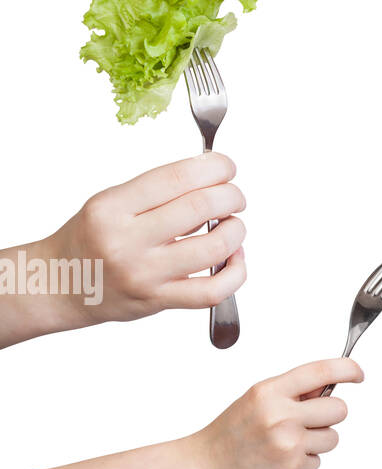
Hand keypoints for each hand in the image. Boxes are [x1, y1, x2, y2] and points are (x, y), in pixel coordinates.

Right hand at [1, 153, 245, 347]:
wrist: (59, 284)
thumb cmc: (90, 238)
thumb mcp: (111, 201)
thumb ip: (158, 190)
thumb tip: (213, 178)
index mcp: (112, 208)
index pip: (178, 177)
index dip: (216, 167)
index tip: (226, 167)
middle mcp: (126, 241)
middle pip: (201, 207)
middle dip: (232, 195)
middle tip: (233, 197)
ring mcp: (143, 274)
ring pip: (214, 248)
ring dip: (236, 230)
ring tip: (232, 225)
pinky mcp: (157, 301)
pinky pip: (213, 291)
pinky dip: (236, 272)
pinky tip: (234, 258)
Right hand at [187, 358, 362, 468]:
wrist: (203, 467)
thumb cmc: (230, 431)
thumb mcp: (258, 397)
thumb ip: (293, 389)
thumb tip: (329, 384)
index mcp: (271, 391)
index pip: (322, 371)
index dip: (348, 369)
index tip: (358, 374)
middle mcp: (281, 416)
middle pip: (339, 409)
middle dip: (328, 415)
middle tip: (307, 421)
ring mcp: (287, 444)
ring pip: (333, 437)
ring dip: (317, 441)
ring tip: (288, 443)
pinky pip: (318, 462)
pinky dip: (304, 463)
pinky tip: (280, 460)